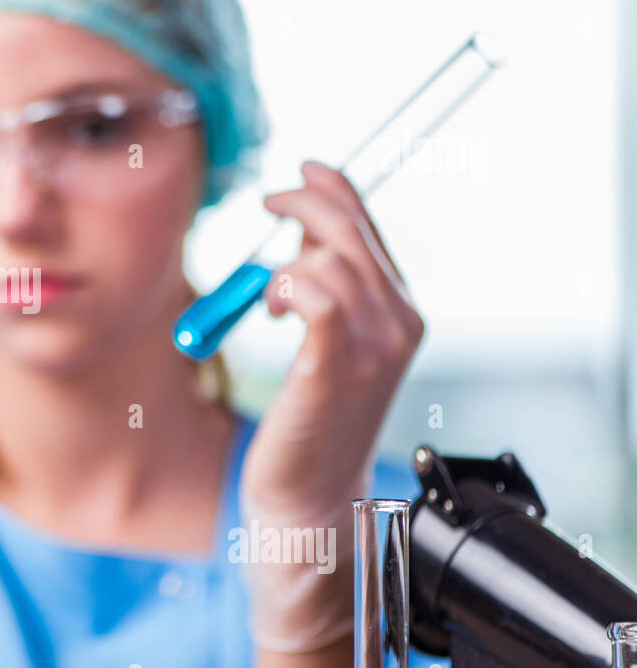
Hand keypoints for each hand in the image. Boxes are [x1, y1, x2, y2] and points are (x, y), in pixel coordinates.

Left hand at [241, 159, 423, 516]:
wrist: (308, 497)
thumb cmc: (307, 421)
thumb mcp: (325, 345)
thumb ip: (323, 291)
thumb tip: (297, 237)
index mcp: (401, 313)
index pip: (369, 228)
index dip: (335, 189)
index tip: (302, 170)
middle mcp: (398, 324)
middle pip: (349, 232)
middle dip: (304, 203)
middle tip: (265, 201)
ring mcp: (372, 348)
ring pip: (330, 260)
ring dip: (286, 262)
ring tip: (267, 299)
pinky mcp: (332, 369)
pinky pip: (315, 298)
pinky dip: (286, 286)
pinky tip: (271, 308)